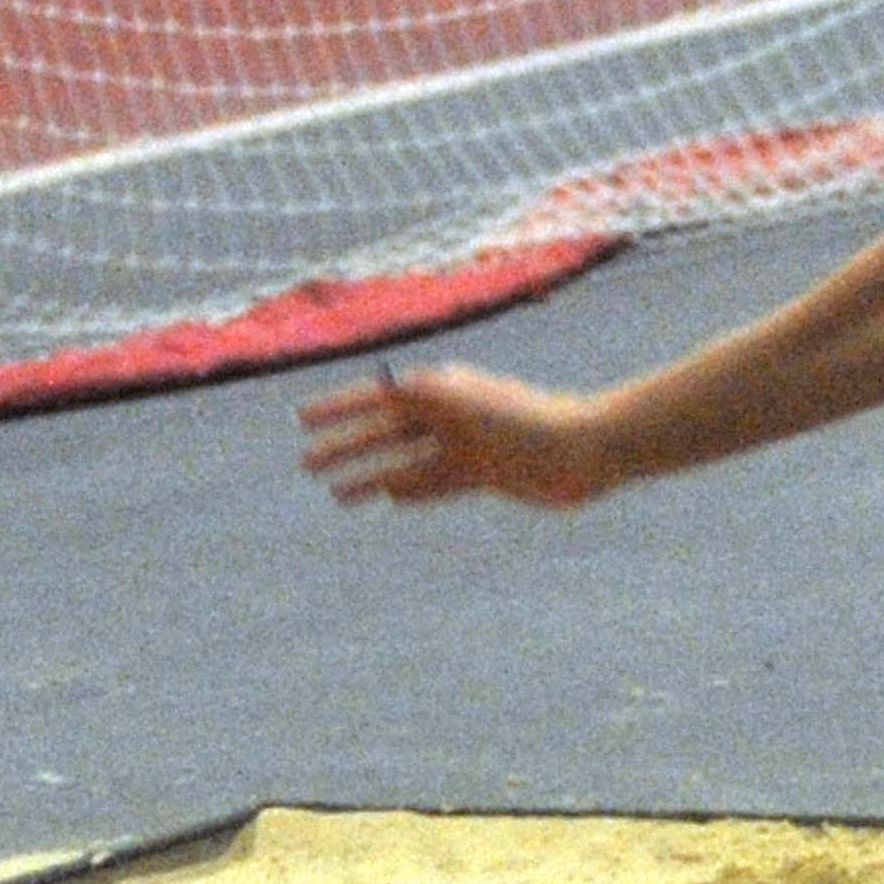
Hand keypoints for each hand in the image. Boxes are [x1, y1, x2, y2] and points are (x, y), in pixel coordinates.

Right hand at [298, 362, 613, 508]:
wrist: (584, 450)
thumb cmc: (526, 420)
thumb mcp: (467, 404)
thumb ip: (425, 395)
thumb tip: (382, 386)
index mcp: (443, 388)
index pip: (377, 396)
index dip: (338, 408)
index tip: (300, 420)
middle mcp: (451, 415)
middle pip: (386, 431)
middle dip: (345, 445)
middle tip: (304, 465)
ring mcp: (467, 446)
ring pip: (405, 461)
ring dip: (369, 474)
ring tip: (334, 493)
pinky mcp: (485, 475)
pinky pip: (436, 483)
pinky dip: (410, 490)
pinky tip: (385, 497)